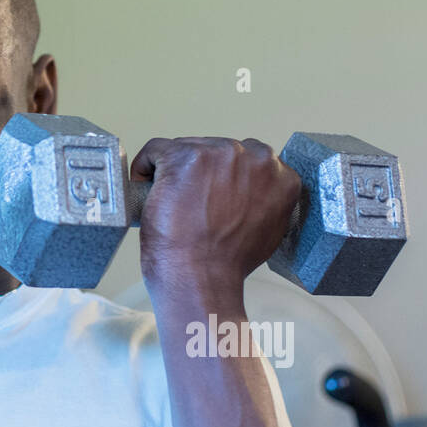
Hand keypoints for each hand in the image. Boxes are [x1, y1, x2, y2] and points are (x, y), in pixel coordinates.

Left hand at [131, 137, 300, 308]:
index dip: (224, 178)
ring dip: (175, 171)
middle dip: (201, 174)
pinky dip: (145, 169)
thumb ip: (264, 201)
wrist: (203, 278)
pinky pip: (156, 150)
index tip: (210, 194)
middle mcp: (256, 158)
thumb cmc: (228, 264)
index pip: (248, 160)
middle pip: (216, 150)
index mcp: (281, 176)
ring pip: (187, 148)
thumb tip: (248, 194)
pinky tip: (147, 191)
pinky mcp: (184, 157)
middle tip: (188, 204)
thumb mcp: (267, 230)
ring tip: (169, 203)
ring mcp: (219, 154)